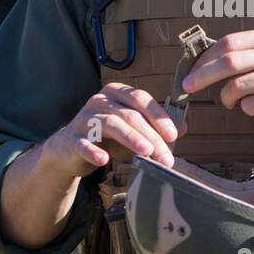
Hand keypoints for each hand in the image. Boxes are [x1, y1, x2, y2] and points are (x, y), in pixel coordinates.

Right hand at [44, 83, 186, 175]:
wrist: (69, 150)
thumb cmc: (106, 137)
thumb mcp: (132, 130)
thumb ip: (156, 127)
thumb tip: (185, 127)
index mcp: (115, 93)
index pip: (140, 98)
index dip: (158, 116)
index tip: (173, 136)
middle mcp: (99, 100)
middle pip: (130, 115)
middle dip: (151, 136)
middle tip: (166, 156)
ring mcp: (84, 118)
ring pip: (111, 124)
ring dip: (131, 138)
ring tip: (146, 152)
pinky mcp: (72, 139)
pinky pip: (84, 143)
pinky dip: (94, 151)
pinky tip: (104, 160)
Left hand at [180, 27, 253, 130]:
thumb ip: (243, 53)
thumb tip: (200, 60)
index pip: (229, 42)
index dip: (205, 58)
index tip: (191, 71)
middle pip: (229, 62)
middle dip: (203, 76)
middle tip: (188, 87)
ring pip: (236, 86)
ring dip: (226, 97)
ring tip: (230, 101)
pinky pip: (249, 105)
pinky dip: (244, 108)